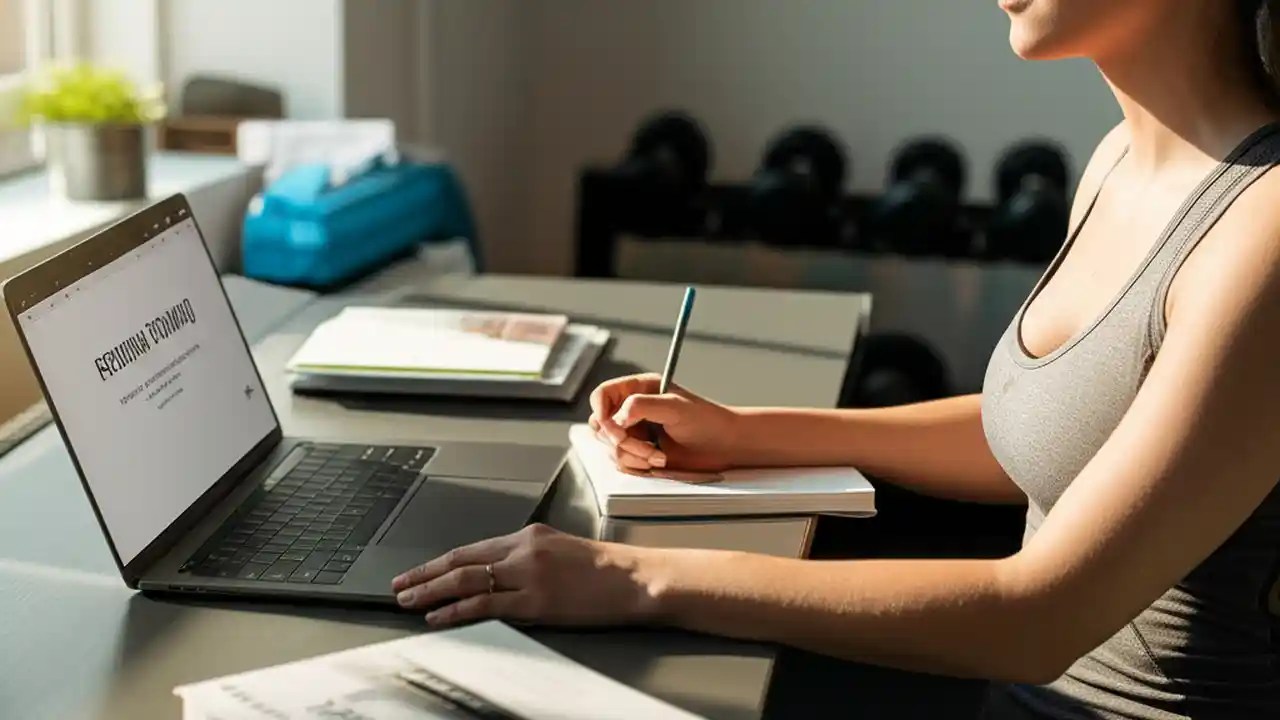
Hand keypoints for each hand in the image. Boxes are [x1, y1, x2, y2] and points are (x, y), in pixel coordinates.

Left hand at [392, 524, 661, 627]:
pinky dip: (456, 611)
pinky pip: (485, 606)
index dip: (440, 562)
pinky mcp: (536, 601)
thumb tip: (498, 575)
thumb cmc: (605, 571)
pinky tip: (438, 616)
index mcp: (530, 535)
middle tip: (398, 586)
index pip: (473, 548)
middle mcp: (524, 550)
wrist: (634, 579)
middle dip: (425, 575)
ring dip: (431, 592)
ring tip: (408, 602)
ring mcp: (528, 575)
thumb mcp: (562, 551)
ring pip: (466, 581)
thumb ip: (529, 558)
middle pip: (461, 561)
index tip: (418, 571)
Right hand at [588, 373, 741, 471]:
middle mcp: (631, 410)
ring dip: (633, 455)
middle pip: (601, 425)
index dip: (600, 409)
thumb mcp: (674, 407)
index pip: (602, 395)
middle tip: (644, 445)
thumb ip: (642, 406)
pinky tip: (659, 462)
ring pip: (610, 447)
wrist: (723, 447)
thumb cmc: (706, 420)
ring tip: (659, 456)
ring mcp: (634, 433)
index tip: (612, 426)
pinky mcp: (639, 453)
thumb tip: (617, 418)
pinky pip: (622, 462)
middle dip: (620, 439)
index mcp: (638, 389)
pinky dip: (638, 465)